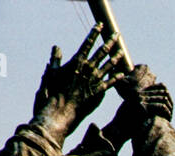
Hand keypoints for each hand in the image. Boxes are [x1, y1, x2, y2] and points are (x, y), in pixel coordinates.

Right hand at [32, 23, 127, 137]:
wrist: (61, 111)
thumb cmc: (54, 92)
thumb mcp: (52, 73)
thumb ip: (56, 60)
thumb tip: (56, 48)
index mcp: (76, 62)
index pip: (87, 43)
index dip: (94, 33)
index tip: (100, 25)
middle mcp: (87, 69)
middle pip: (101, 52)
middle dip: (110, 42)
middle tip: (117, 34)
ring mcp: (94, 80)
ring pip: (109, 66)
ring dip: (116, 58)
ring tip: (122, 51)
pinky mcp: (99, 92)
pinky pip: (110, 83)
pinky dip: (116, 77)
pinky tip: (122, 73)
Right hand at [103, 68, 172, 146]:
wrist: (118, 130)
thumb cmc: (124, 124)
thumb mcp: (131, 111)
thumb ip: (140, 105)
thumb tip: (151, 107)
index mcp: (136, 93)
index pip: (156, 87)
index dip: (164, 95)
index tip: (169, 104)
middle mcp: (138, 94)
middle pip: (160, 92)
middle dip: (168, 102)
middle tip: (171, 110)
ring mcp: (140, 100)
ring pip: (162, 99)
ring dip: (168, 108)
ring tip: (170, 116)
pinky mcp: (143, 107)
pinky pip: (160, 107)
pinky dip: (166, 112)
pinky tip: (168, 118)